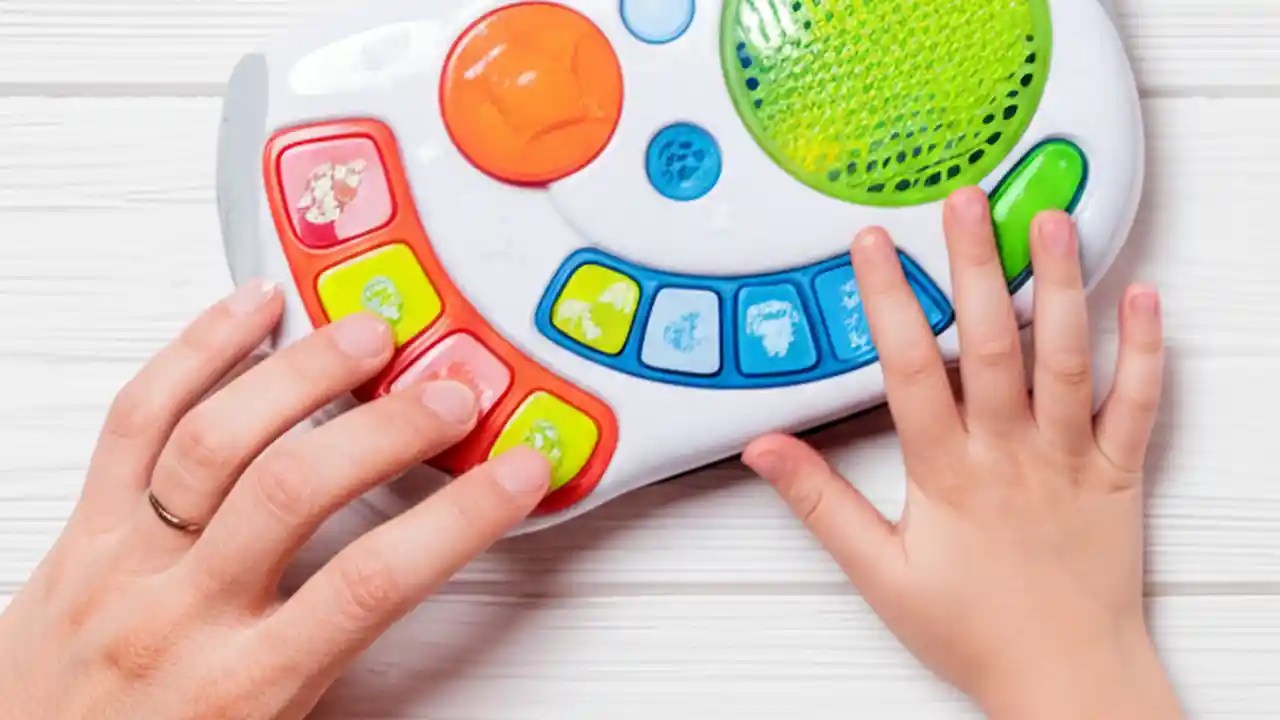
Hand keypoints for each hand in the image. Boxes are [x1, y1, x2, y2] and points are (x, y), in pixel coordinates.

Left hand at [0, 283, 549, 718]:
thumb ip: (335, 666)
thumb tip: (410, 592)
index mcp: (244, 685)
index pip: (375, 582)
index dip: (462, 516)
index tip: (517, 473)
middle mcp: (182, 612)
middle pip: (299, 488)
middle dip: (391, 427)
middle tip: (453, 394)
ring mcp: (126, 559)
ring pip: (215, 436)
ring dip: (302, 373)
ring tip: (368, 336)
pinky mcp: (82, 525)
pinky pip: (135, 419)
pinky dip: (195, 350)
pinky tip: (246, 312)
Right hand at [744, 188, 1179, 717]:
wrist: (1064, 677)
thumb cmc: (975, 629)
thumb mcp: (878, 572)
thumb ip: (819, 503)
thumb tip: (766, 450)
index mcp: (947, 474)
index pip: (908, 370)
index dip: (888, 301)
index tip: (873, 245)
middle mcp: (1009, 454)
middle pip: (988, 345)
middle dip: (973, 266)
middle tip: (963, 200)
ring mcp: (1070, 459)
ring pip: (1066, 360)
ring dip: (1058, 287)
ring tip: (1048, 221)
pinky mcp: (1119, 472)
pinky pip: (1139, 405)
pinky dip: (1146, 350)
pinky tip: (1144, 298)